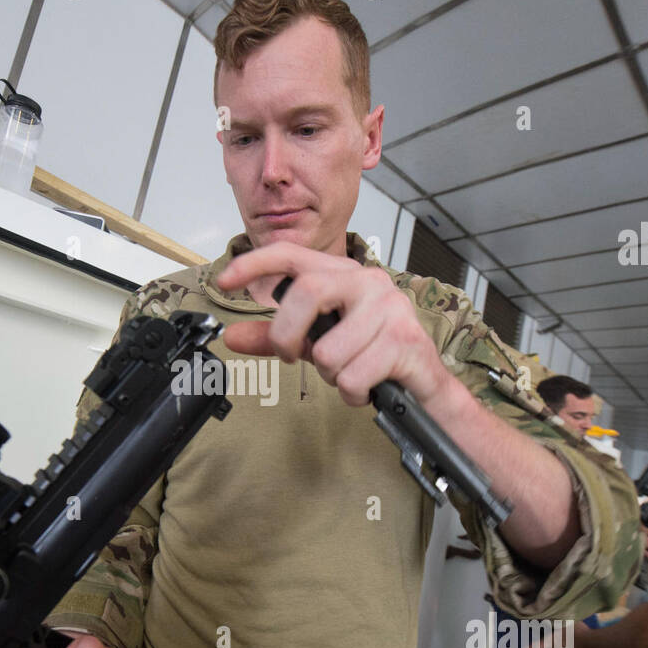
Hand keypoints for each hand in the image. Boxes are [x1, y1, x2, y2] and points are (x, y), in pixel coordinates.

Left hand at [217, 241, 451, 407]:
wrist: (423, 386)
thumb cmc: (369, 356)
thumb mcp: (317, 342)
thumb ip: (275, 337)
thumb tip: (231, 336)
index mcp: (342, 274)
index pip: (293, 254)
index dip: (255, 263)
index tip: (224, 280)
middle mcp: (368, 281)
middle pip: (308, 293)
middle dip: (288, 336)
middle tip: (292, 356)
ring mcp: (390, 308)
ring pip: (329, 351)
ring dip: (331, 375)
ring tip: (350, 372)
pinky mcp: (404, 339)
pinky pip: (353, 376)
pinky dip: (352, 393)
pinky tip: (368, 387)